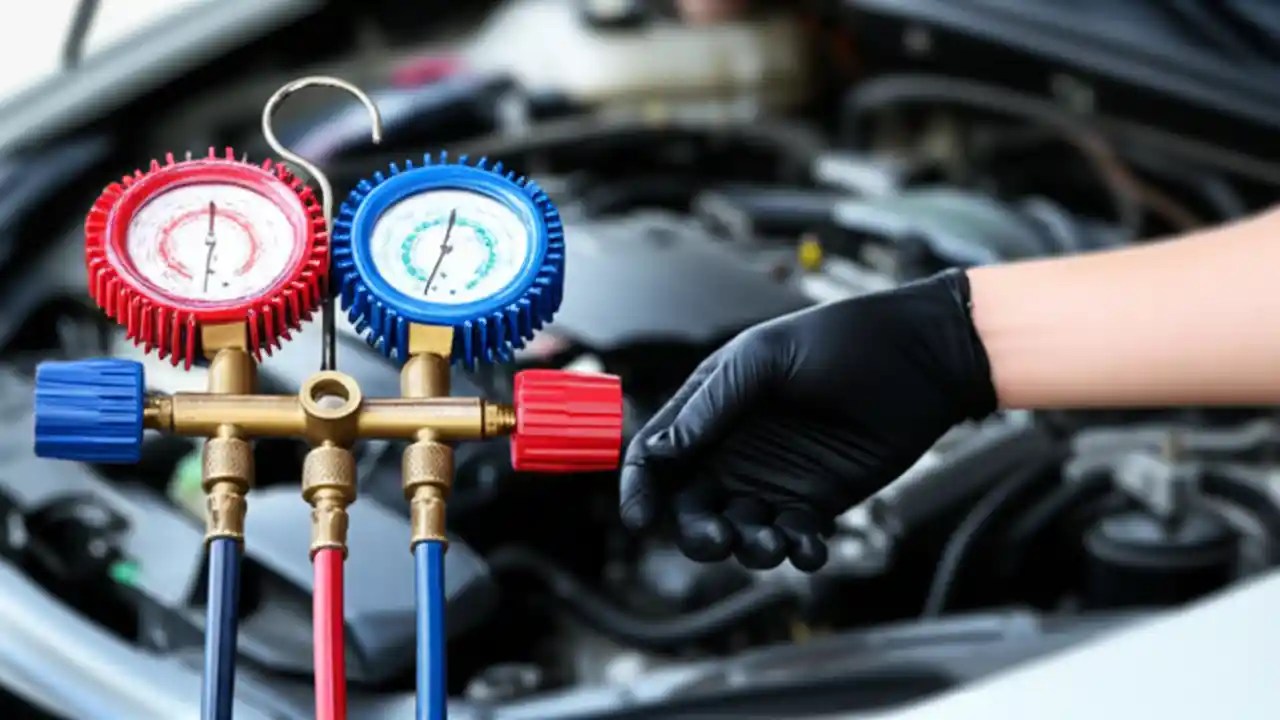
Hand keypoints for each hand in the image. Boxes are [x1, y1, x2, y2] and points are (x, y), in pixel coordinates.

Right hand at [619, 269, 996, 570]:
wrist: (923, 357)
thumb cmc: (844, 339)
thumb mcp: (764, 360)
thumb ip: (711, 406)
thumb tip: (658, 451)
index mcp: (710, 407)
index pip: (657, 456)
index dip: (640, 489)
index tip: (640, 519)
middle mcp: (734, 448)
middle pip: (692, 507)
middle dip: (698, 532)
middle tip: (722, 537)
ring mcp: (774, 478)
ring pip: (738, 531)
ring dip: (748, 547)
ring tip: (776, 541)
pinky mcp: (817, 501)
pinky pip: (791, 538)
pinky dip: (795, 551)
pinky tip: (811, 546)